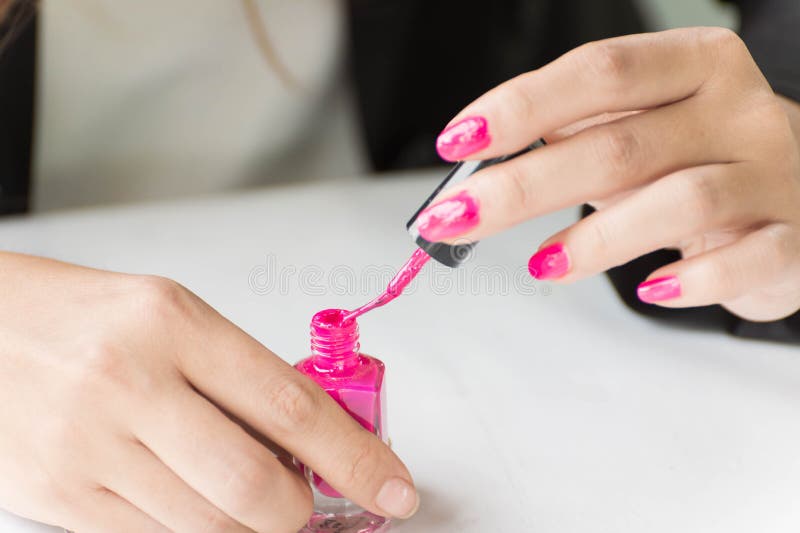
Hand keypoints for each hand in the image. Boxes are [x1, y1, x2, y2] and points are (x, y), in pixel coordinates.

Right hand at [0, 253, 416, 531]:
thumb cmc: (86, 317)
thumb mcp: (173, 317)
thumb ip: (241, 377)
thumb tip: (310, 441)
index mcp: (173, 323)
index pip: (290, 406)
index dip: (354, 459)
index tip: (393, 488)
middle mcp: (131, 384)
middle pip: (254, 486)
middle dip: (298, 512)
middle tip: (306, 503)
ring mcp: (90, 447)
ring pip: (209, 526)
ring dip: (250, 525)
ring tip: (247, 493)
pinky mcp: (61, 498)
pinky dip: (195, 530)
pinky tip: (194, 499)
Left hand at [420, 27, 799, 321]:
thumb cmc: (703, 158)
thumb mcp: (644, 129)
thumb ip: (578, 139)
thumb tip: (485, 171)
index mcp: (694, 66)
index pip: (600, 72)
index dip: (522, 106)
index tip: (460, 140)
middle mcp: (736, 112)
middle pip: (618, 143)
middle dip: (522, 185)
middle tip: (458, 216)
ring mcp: (771, 175)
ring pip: (678, 203)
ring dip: (595, 239)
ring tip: (541, 264)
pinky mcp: (793, 239)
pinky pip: (742, 262)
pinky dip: (689, 282)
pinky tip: (648, 289)